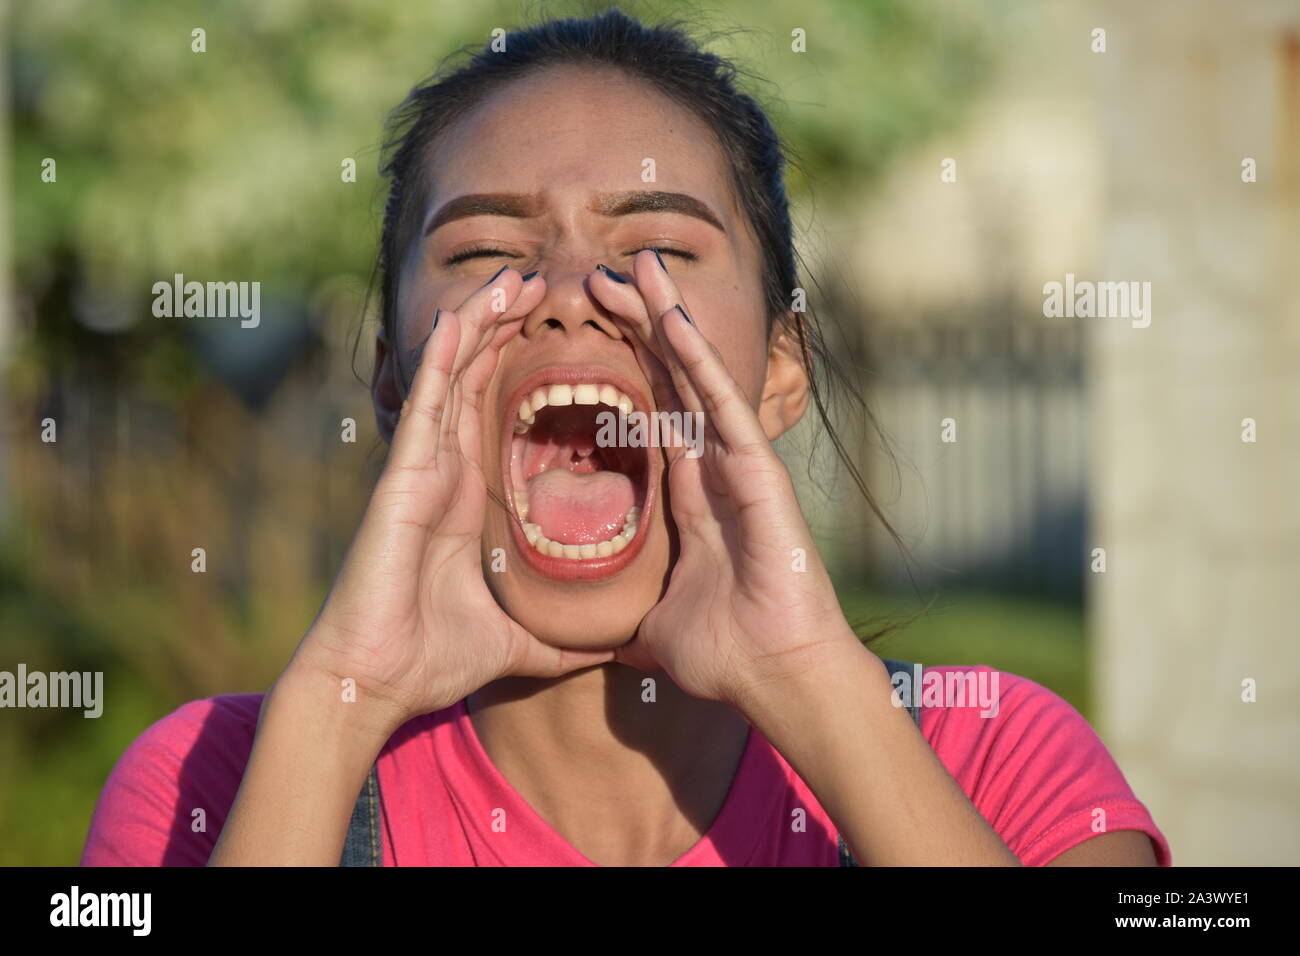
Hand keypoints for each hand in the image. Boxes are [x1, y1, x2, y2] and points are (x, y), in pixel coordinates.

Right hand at [297, 268, 614, 727]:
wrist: (376, 682)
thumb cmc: (433, 660)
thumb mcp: (519, 642)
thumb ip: (562, 640)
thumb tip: (609, 648)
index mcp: (472, 500)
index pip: (502, 416)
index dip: (526, 372)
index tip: (566, 337)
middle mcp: (446, 475)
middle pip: (477, 382)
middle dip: (507, 330)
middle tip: (544, 285)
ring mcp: (421, 471)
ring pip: (452, 379)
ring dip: (480, 325)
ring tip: (515, 280)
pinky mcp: (401, 478)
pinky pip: (424, 406)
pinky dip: (440, 360)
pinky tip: (460, 318)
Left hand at [589, 251, 864, 707]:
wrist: (771, 677)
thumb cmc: (724, 653)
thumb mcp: (652, 623)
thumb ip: (628, 610)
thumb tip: (593, 631)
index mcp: (689, 495)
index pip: (651, 413)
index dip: (624, 369)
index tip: (590, 331)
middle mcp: (713, 469)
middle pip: (671, 380)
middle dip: (639, 325)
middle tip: (603, 276)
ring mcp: (738, 466)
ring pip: (697, 378)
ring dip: (666, 320)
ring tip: (636, 267)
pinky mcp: (758, 473)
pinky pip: (722, 406)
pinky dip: (697, 362)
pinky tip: (672, 319)